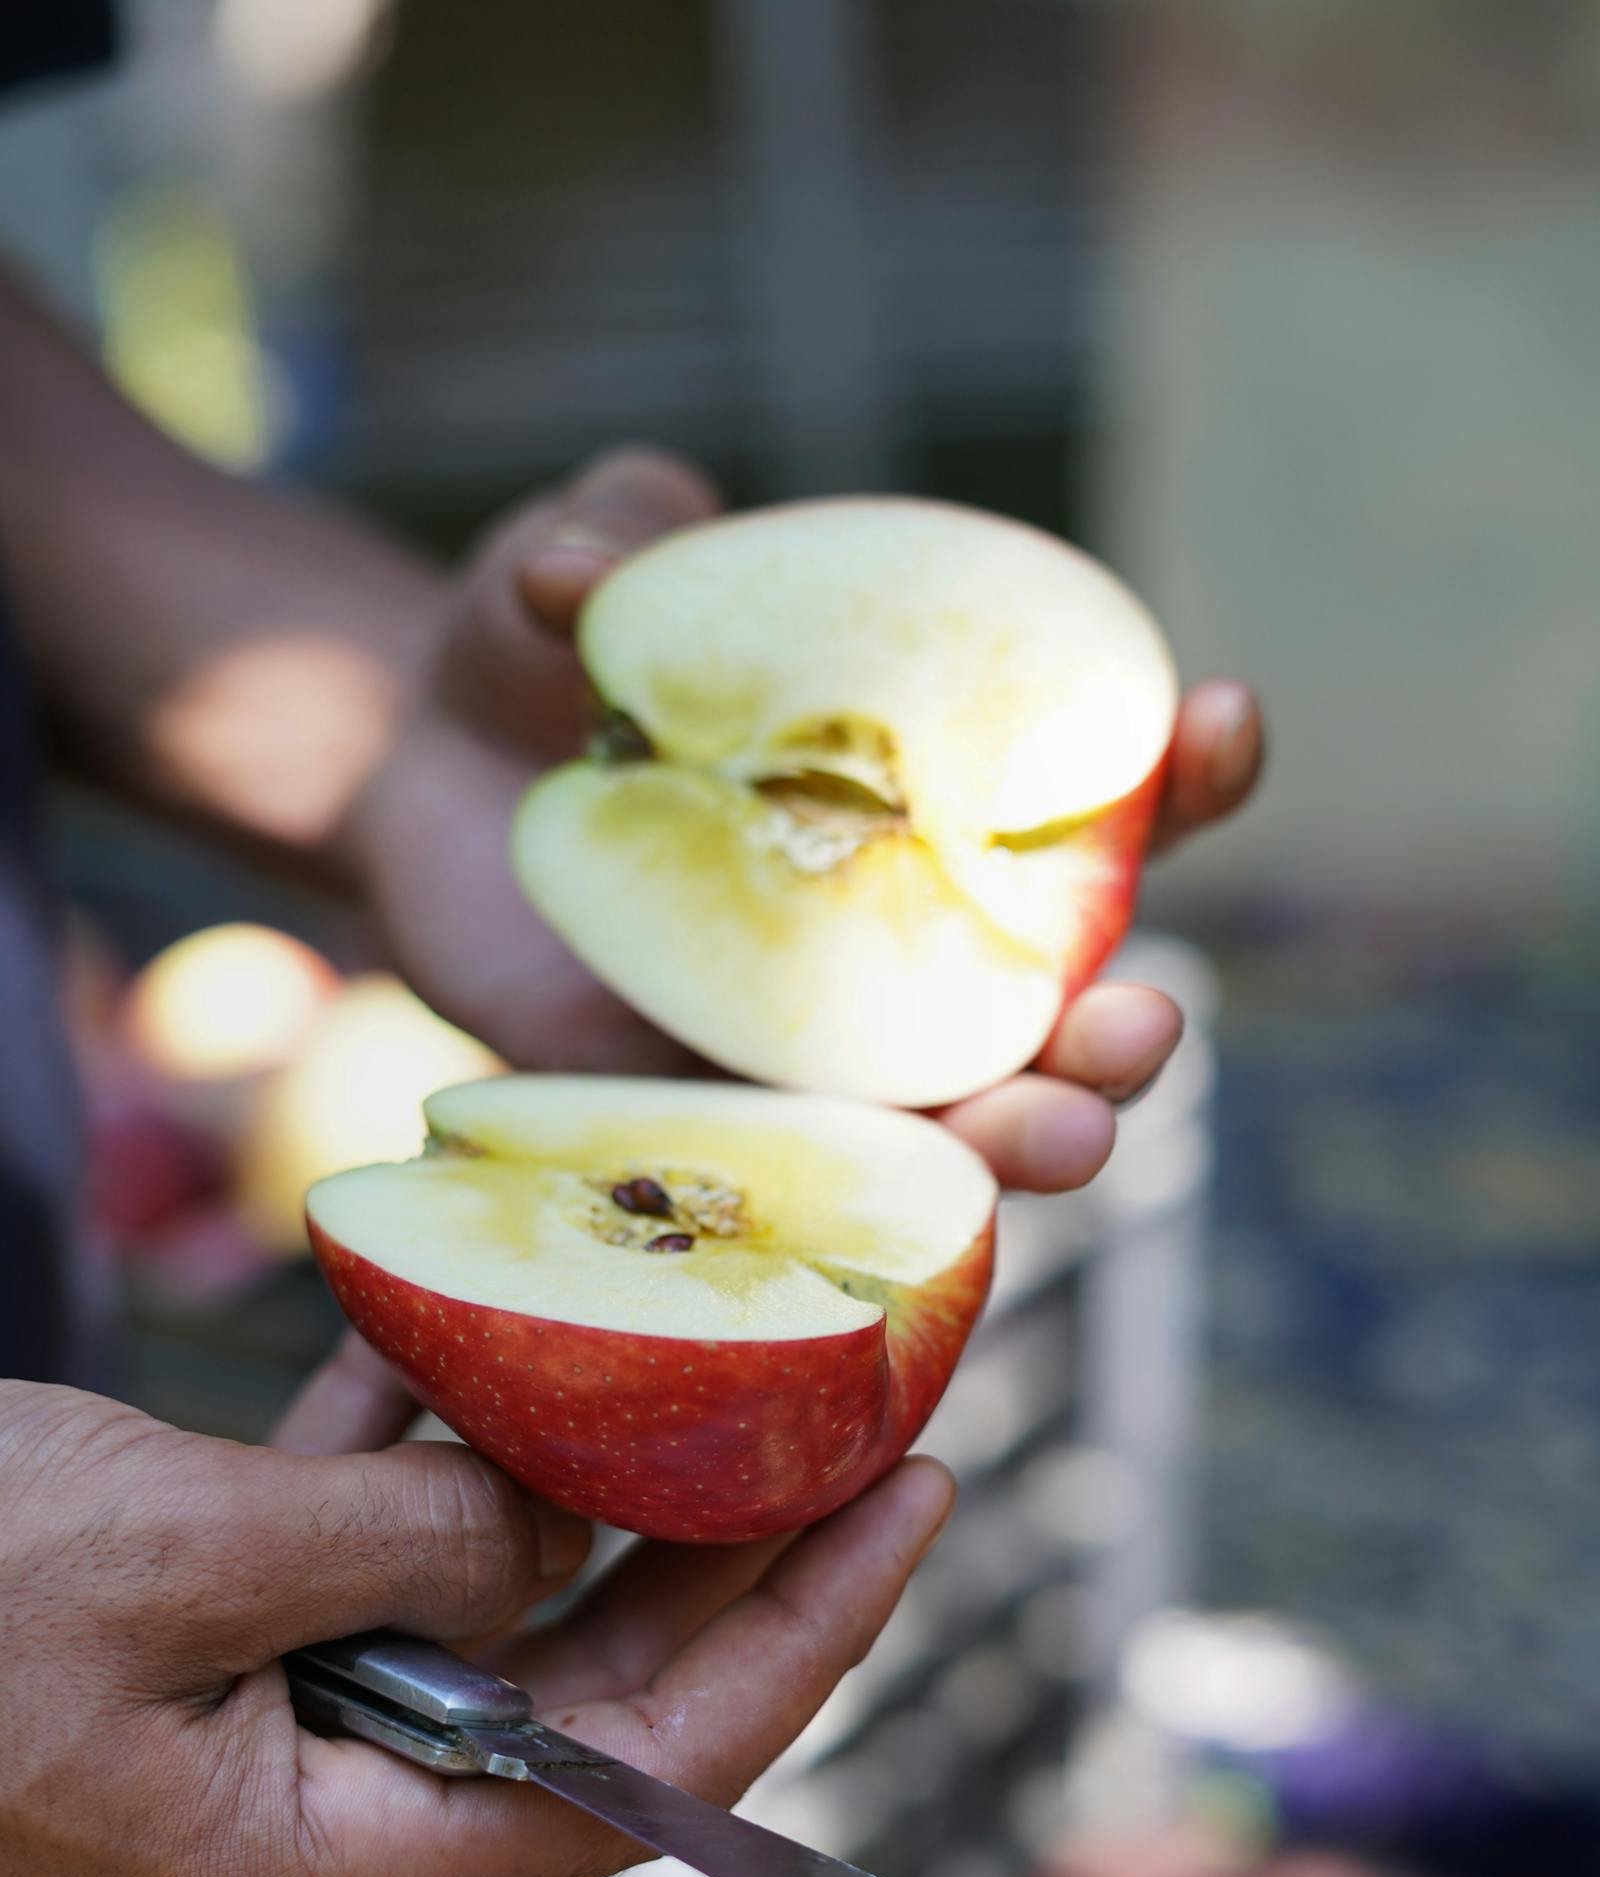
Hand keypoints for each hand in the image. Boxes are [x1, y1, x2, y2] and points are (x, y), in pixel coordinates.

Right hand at [0, 1370, 949, 1876]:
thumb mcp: (181, 1556)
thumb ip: (406, 1549)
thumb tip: (566, 1524)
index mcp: (338, 1866)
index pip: (652, 1770)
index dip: (807, 1634)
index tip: (919, 1501)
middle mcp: (332, 1818)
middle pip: (603, 1689)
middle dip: (738, 1550)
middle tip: (863, 1410)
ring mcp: (272, 1730)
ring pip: (496, 1608)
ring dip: (591, 1483)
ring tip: (716, 1358)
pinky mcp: (212, 1642)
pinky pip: (368, 1552)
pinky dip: (425, 1453)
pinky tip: (478, 1344)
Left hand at [349, 451, 1265, 1190]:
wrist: (414, 773)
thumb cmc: (537, 651)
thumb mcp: (582, 556)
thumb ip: (611, 534)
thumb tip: (572, 579)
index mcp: (930, 785)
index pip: (1094, 791)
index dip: (1183, 768)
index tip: (1222, 723)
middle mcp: (901, 930)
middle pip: (1057, 996)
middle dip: (1126, 1023)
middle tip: (1146, 1024)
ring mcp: (812, 1042)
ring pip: (956, 1119)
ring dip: (1031, 1142)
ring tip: (1070, 1144)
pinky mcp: (705, 1118)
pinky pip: (797, 1182)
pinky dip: (854, 1207)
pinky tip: (894, 1222)